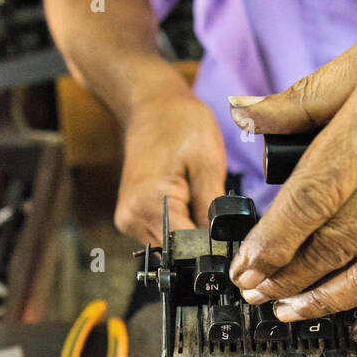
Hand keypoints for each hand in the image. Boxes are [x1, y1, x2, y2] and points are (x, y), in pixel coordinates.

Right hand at [115, 91, 226, 244]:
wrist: (151, 105)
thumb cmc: (181, 125)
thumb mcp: (208, 164)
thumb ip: (213, 210)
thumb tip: (222, 245)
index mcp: (148, 204)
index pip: (187, 248)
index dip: (213, 246)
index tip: (229, 231)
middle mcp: (131, 218)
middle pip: (177, 252)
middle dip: (201, 239)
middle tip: (212, 203)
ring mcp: (127, 220)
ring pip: (170, 247)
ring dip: (189, 232)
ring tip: (196, 196)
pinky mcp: (130, 219)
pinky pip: (161, 236)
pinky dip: (178, 226)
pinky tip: (185, 199)